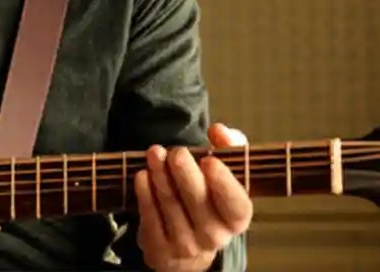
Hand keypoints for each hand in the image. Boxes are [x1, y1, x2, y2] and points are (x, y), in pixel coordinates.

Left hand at [133, 123, 253, 271]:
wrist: (186, 243)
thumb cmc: (208, 197)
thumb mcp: (224, 173)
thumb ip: (228, 147)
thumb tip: (219, 131)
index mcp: (236, 218)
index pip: (235, 205)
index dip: (223, 183)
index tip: (209, 161)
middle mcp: (214, 236)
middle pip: (198, 203)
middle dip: (185, 173)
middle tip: (176, 152)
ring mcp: (186, 246)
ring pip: (170, 206)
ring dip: (160, 176)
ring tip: (155, 153)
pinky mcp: (160, 249)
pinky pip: (150, 216)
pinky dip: (145, 193)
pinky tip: (144, 174)